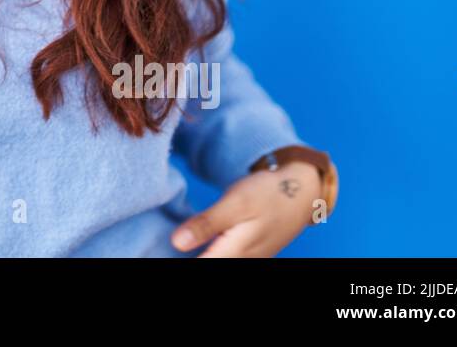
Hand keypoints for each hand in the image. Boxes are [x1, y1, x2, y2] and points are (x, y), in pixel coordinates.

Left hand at [170, 159, 323, 256]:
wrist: (303, 190)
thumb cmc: (269, 193)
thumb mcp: (235, 203)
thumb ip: (206, 224)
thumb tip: (176, 244)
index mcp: (235, 252)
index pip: (199, 265)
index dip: (175, 259)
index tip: (154, 252)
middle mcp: (242, 261)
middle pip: (206, 263)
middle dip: (185, 256)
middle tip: (156, 247)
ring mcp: (248, 258)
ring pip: (215, 260)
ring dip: (195, 253)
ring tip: (169, 244)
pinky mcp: (249, 252)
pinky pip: (223, 256)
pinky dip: (208, 250)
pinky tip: (191, 239)